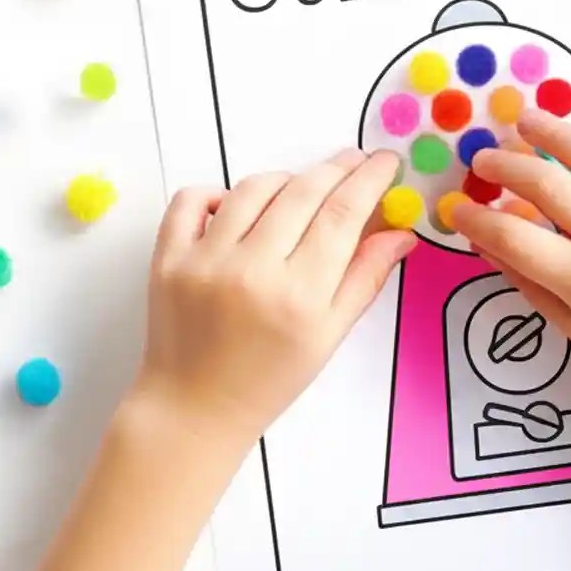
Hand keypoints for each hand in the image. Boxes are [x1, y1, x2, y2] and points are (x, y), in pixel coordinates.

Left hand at [141, 149, 415, 444]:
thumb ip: (365, 278)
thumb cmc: (269, 379)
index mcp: (300, 296)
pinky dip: (217, 192)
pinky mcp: (168, 258)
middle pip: (304, 192)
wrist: (194, 409)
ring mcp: (205, 261)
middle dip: (337, 168)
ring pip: (254, 188)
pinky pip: (192, 199)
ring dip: (286, 179)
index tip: (384, 162)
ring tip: (301, 190)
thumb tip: (402, 233)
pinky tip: (237, 206)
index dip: (369, 179)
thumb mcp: (328, 336)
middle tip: (355, 161)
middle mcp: (253, 271)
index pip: (344, 214)